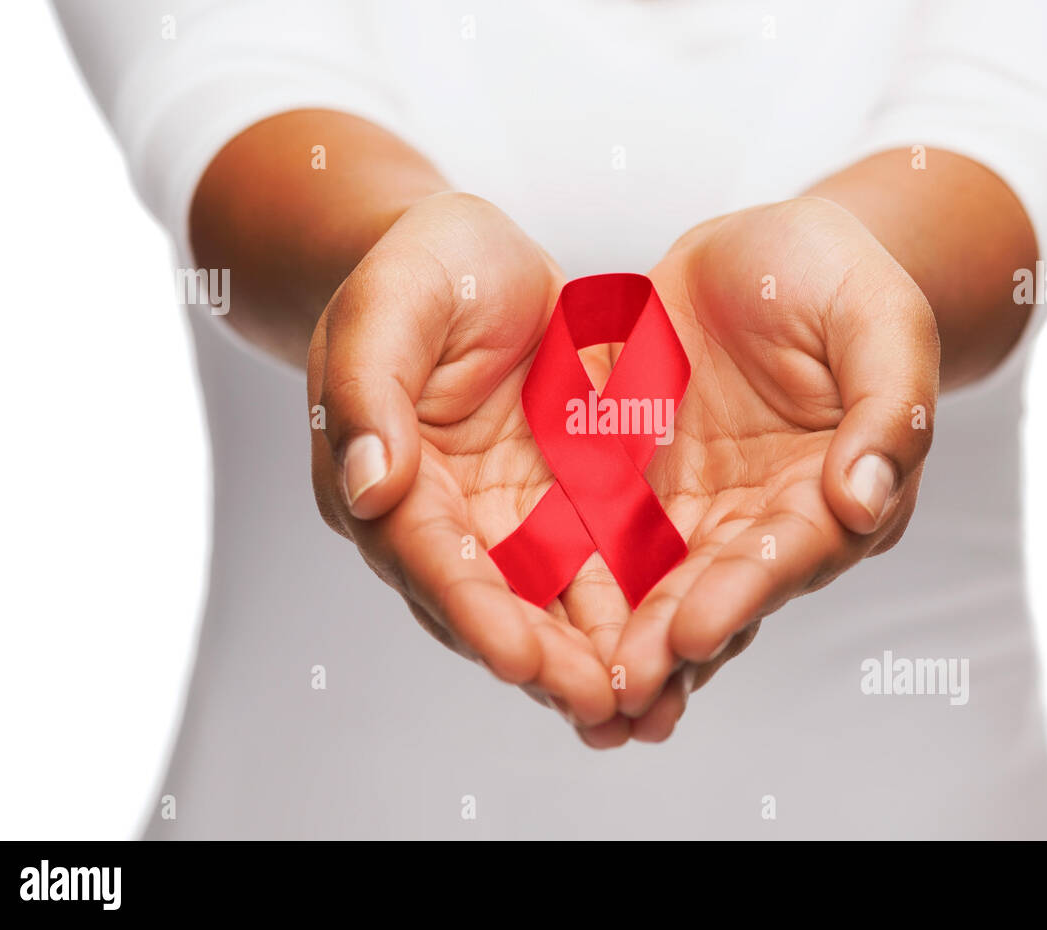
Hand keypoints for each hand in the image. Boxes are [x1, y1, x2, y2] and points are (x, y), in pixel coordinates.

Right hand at [305, 192, 617, 726]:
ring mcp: (508, 519)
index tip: (516, 657)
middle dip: (543, 660)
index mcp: (387, 479)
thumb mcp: (391, 303)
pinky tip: (678, 650)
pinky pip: (601, 568)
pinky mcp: (566, 507)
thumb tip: (368, 486)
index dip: (470, 609)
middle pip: (491, 603)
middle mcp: (445, 518)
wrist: (477, 260)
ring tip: (647, 706)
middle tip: (601, 706)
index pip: (426, 556)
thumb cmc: (422, 268)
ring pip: (549, 604)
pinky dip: (632, 612)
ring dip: (592, 657)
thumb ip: (368, 390)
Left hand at [596, 198, 940, 743]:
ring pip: (656, 584)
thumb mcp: (878, 317)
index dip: (745, 592)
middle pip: (718, 588)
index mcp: (836, 490)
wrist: (761, 249)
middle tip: (619, 688)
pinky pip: (602, 538)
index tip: (695, 630)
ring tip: (576, 691)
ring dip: (620, 638)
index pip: (791, 551)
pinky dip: (577, 585)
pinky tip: (534, 623)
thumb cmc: (835, 273)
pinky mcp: (639, 485)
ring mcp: (699, 508)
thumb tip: (865, 501)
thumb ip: (886, 406)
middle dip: (670, 641)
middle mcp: (766, 518)